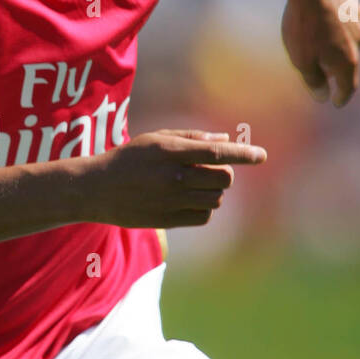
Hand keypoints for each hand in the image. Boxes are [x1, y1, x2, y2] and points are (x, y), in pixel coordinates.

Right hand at [81, 129, 266, 227]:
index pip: (217, 154)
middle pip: (223, 178)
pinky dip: (204, 208)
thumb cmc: (129, 158)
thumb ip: (192, 138)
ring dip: (213, 191)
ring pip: (216, 199)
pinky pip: (204, 216)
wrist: (97, 189)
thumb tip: (226, 140)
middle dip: (225, 173)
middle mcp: (173, 177)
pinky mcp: (168, 220)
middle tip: (210, 170)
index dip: (243, 154)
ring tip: (194, 184)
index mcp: (171, 152)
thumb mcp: (156, 138)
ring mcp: (171, 200)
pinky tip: (189, 200)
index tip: (262, 156)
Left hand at [281, 0, 359, 106]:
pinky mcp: (353, 3)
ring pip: (349, 38)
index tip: (336, 102)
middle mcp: (359, 42)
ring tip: (320, 44)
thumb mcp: (302, 60)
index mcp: (347, 60)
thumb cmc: (303, 27)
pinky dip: (337, 23)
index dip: (342, 97)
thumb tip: (322, 96)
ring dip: (337, 44)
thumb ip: (314, 80)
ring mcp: (358, 21)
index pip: (349, 87)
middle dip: (336, 70)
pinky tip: (324, 19)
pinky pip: (346, 18)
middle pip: (348, 62)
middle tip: (323, 74)